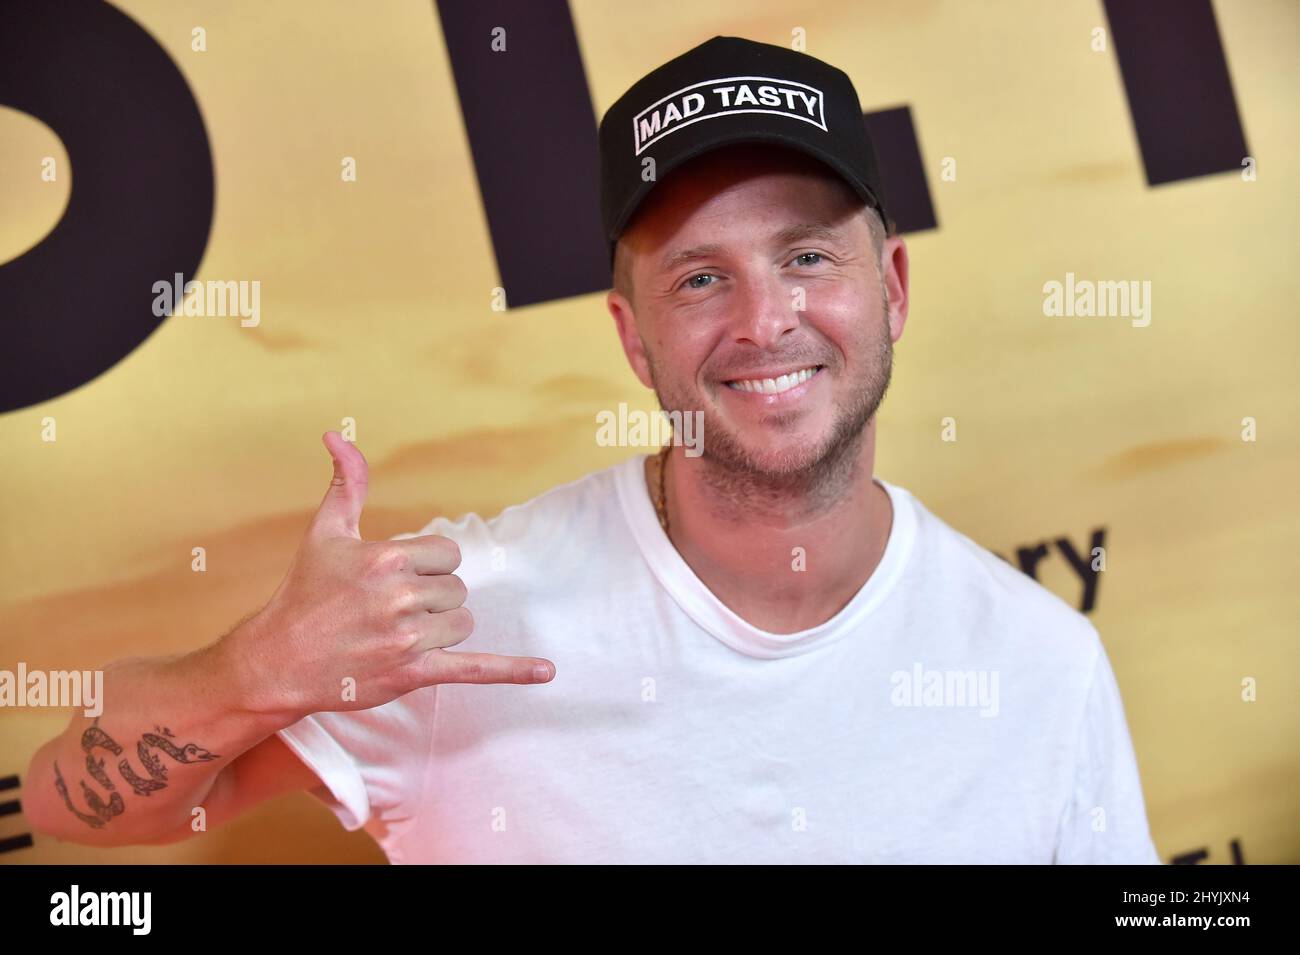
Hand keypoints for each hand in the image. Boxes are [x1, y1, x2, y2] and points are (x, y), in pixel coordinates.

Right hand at [222, 432, 554, 720]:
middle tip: (389, 611)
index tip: (395, 579)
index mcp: (387, 558)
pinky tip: (547, 671)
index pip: (448, 554)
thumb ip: (347, 483)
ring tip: (397, 635)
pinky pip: (475, 669)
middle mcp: (400, 596)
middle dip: (432, 599)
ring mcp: (408, 638)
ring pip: (462, 623)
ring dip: (441, 629)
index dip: (428, 566)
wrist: (278, 661)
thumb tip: (338, 434)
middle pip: (457, 591)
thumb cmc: (304, 593)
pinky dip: (512, 671)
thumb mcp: (325, 532)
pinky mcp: (413, 674)